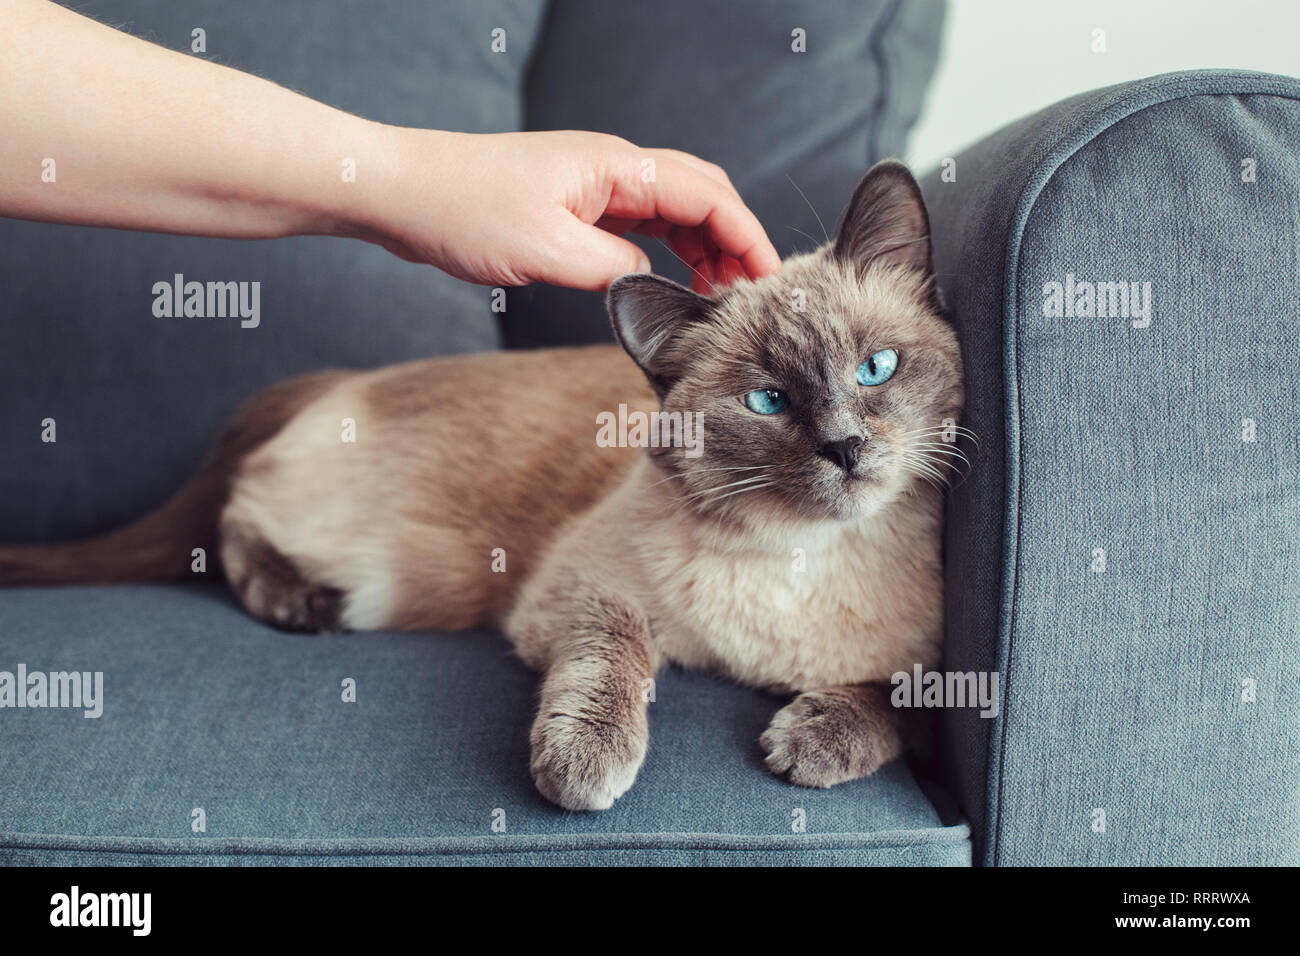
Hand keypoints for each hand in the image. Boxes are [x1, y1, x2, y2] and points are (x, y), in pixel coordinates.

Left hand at [359, 128, 781, 292]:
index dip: (746, 237)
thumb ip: (615, 268)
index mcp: (617, 167)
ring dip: (702, 250)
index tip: (769, 279)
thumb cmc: (463, 209)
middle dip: (734, 242)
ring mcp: (595, 187)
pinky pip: (640, 225)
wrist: (402, 193)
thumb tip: (654, 283)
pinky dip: (666, 252)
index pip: (708, 196)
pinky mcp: (574, 207)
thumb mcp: (547, 251)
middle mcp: (614, 170)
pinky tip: (669, 281)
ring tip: (717, 297)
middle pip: (700, 198)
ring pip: (672, 212)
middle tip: (750, 295)